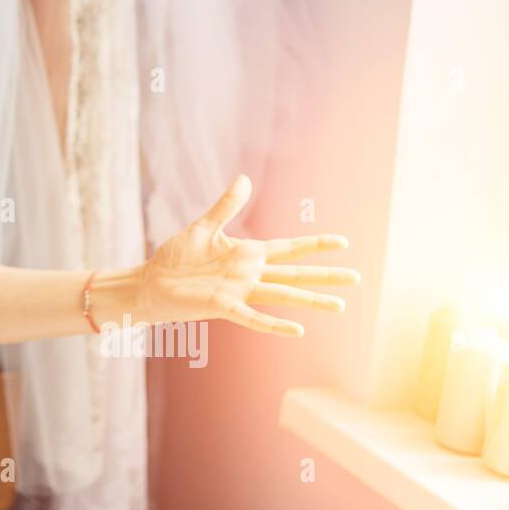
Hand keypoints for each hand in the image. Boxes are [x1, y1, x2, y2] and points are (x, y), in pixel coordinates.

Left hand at [137, 174, 358, 336]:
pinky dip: (274, 324)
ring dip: (311, 301)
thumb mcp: (204, 227)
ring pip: (283, 295)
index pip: (289, 248)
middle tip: (357, 278)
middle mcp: (249, 274)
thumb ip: (227, 206)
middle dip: (325, 275)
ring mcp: (239, 292)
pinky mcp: (223, 306)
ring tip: (340, 305)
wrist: (152, 281)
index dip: (314, 245)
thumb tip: (245, 179)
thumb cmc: (176, 256)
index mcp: (247, 254)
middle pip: (295, 274)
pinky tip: (298, 330)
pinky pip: (253, 317)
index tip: (343, 242)